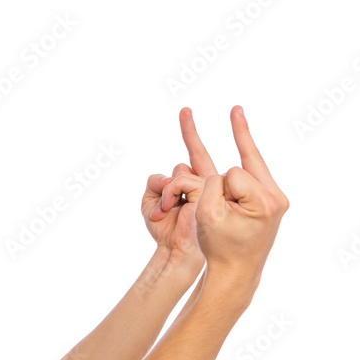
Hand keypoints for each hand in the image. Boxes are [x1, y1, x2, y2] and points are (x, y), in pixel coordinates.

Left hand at [142, 107, 219, 267]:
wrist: (175, 250)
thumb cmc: (164, 230)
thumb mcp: (150, 203)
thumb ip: (157, 182)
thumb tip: (171, 173)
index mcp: (191, 184)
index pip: (190, 157)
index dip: (189, 133)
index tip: (186, 111)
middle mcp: (204, 183)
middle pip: (197, 153)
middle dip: (189, 128)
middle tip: (185, 109)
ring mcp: (209, 187)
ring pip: (180, 171)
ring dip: (164, 192)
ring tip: (163, 211)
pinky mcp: (209, 193)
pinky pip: (181, 180)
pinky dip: (168, 193)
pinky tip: (168, 209)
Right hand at [193, 106, 288, 290]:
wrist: (236, 273)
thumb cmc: (218, 246)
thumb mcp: (205, 214)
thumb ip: (209, 183)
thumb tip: (222, 172)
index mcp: (264, 201)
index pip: (231, 173)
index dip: (214, 188)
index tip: (215, 211)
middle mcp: (277, 197)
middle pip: (247, 162)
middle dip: (237, 136)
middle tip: (236, 107)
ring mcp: (278, 200)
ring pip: (250, 167)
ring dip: (236, 159)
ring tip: (235, 114)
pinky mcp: (273, 203)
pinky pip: (255, 174)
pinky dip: (243, 165)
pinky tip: (242, 142)